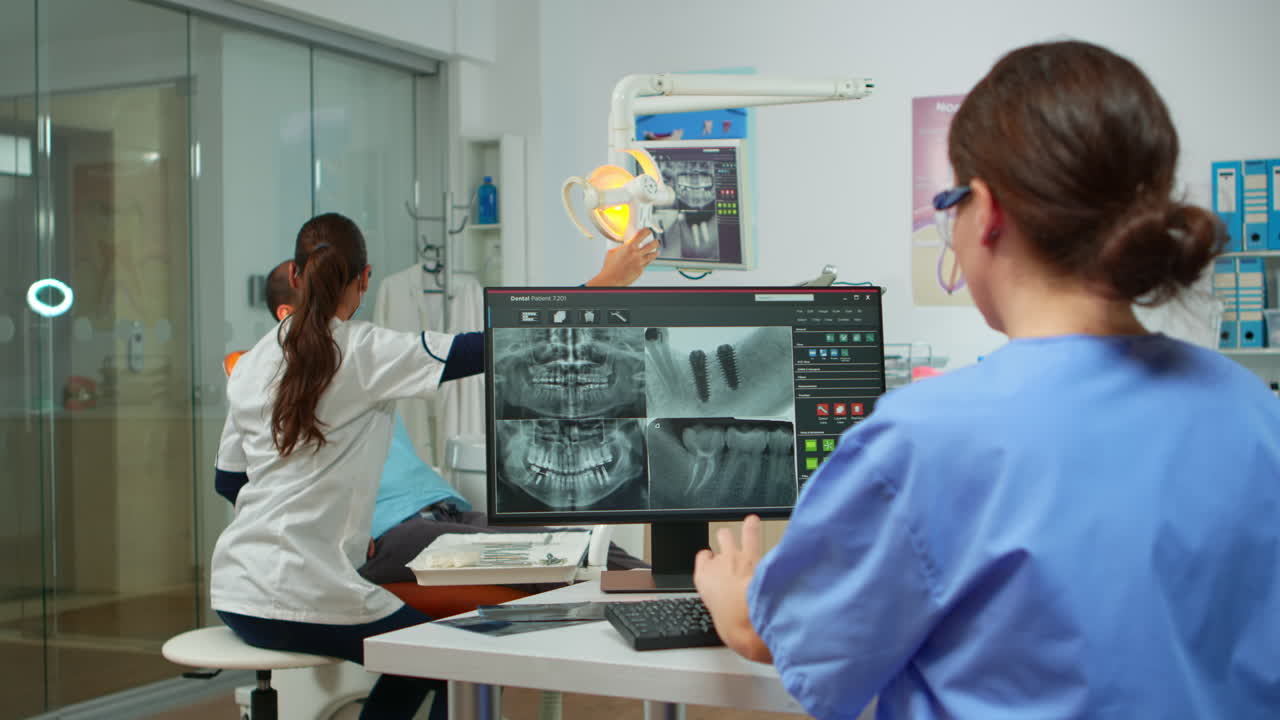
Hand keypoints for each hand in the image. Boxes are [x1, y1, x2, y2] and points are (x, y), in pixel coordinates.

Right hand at [585, 229, 658, 286]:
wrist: (611, 279)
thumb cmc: (610, 267)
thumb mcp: (613, 252)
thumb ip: (620, 247)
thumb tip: (623, 245)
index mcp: (629, 247)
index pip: (643, 234)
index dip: (647, 231)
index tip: (648, 230)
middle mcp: (636, 254)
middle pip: (652, 244)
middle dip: (655, 242)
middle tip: (655, 241)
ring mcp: (640, 262)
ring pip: (653, 255)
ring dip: (655, 252)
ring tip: (656, 251)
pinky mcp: (640, 270)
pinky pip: (647, 263)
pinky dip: (648, 261)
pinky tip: (648, 260)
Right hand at [694, 514, 772, 663]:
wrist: (748, 622)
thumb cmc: (735, 626)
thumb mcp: (724, 622)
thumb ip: (728, 610)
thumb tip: (738, 619)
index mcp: (704, 581)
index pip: (703, 560)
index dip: (710, 559)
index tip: (715, 561)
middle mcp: (717, 565)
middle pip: (718, 544)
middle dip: (726, 541)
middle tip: (732, 544)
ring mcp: (734, 557)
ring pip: (730, 535)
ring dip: (740, 530)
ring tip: (748, 524)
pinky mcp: (752, 555)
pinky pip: (751, 534)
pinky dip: (754, 528)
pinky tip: (756, 522)